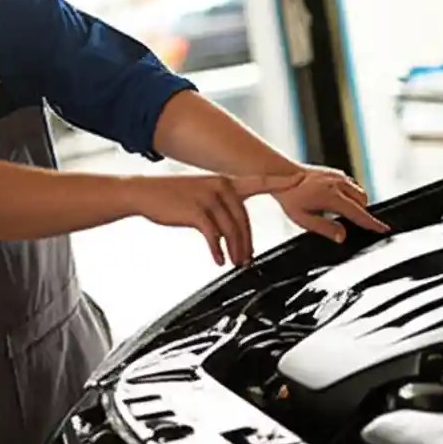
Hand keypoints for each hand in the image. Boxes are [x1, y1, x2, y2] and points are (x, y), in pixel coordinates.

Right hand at [125, 172, 303, 265]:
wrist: (144, 193)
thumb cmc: (170, 197)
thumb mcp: (199, 194)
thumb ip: (219, 206)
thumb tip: (232, 230)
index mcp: (224, 180)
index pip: (259, 180)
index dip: (279, 181)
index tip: (298, 180)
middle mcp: (220, 185)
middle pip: (244, 218)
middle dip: (247, 242)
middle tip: (246, 260)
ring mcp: (208, 196)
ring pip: (232, 229)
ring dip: (235, 250)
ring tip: (235, 263)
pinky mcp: (196, 210)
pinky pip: (214, 235)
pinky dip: (217, 250)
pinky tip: (217, 259)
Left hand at [274, 165, 388, 241]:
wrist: (283, 175)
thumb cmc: (291, 198)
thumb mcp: (304, 219)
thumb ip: (325, 229)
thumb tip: (343, 236)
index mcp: (331, 196)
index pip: (358, 213)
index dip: (372, 223)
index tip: (384, 229)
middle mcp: (338, 184)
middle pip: (363, 202)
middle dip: (360, 213)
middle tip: (347, 222)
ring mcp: (338, 176)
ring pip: (359, 192)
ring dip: (356, 203)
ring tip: (338, 211)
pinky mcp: (336, 172)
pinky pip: (352, 185)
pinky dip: (350, 194)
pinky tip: (336, 200)